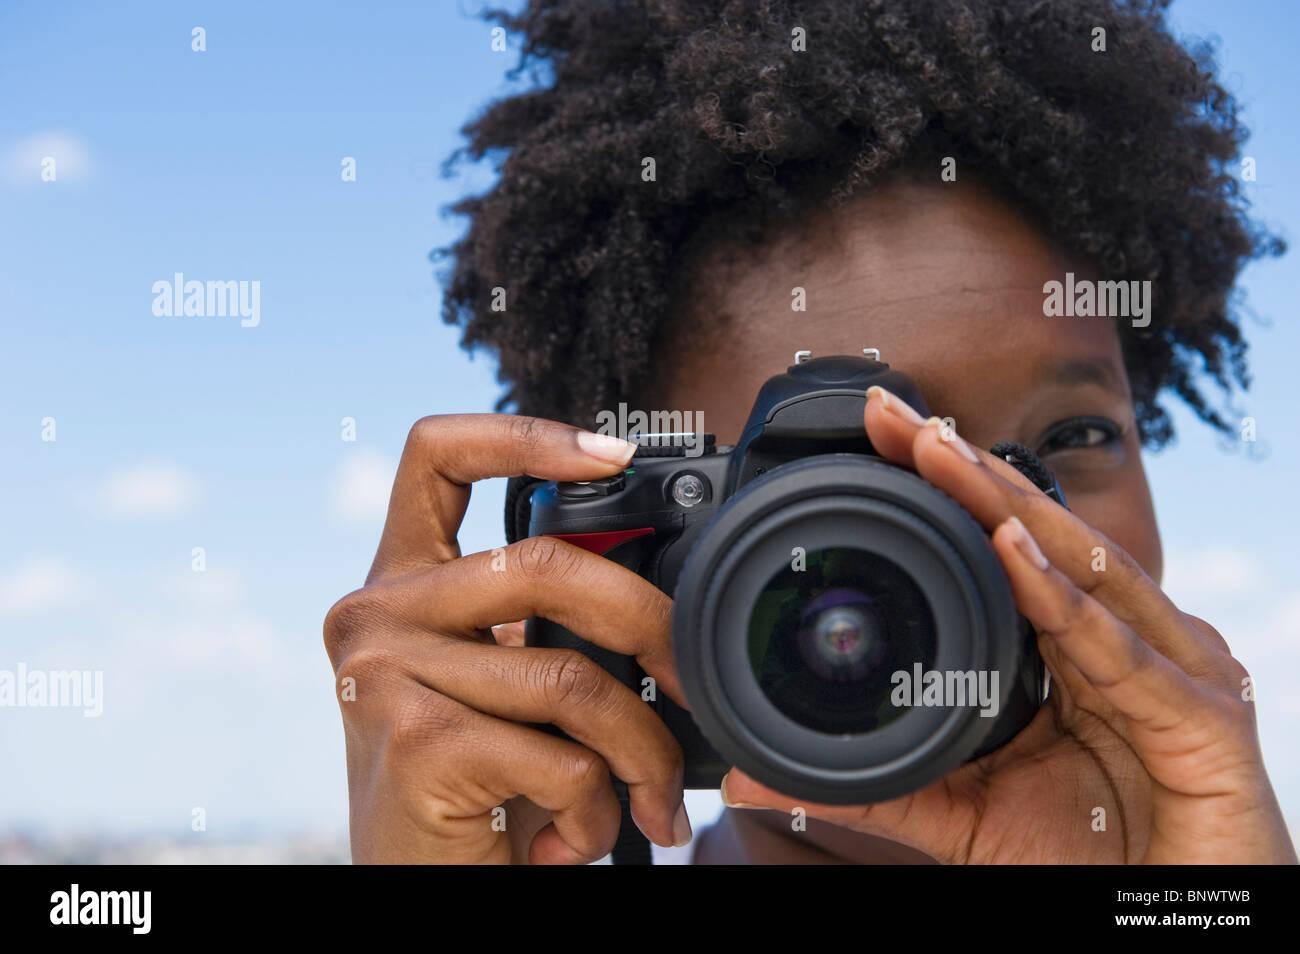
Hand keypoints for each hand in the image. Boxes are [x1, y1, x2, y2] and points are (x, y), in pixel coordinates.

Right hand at [323, 414, 691, 863]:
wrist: (419, 896)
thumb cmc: (473, 795)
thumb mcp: (502, 692)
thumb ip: (544, 632)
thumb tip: (666, 615)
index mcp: (400, 584)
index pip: (435, 456)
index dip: (526, 435)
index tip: (616, 455)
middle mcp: (375, 613)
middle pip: (545, 563)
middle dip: (649, 626)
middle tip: (693, 687)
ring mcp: (385, 673)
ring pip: (572, 679)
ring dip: (642, 754)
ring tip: (649, 803)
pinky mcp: (415, 743)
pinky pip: (563, 757)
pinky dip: (599, 811)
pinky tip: (575, 842)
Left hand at [721, 387, 1296, 863]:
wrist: (1175, 928)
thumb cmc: (1090, 860)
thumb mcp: (963, 814)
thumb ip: (871, 787)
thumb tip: (757, 777)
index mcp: (1076, 646)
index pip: (1008, 547)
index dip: (949, 490)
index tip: (877, 439)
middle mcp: (1125, 638)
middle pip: (1040, 536)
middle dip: (964, 470)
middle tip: (894, 417)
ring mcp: (1171, 667)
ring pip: (1080, 568)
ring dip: (1004, 506)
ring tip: (939, 453)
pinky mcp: (1206, 717)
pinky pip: (1121, 650)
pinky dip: (1065, 599)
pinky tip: (1016, 553)